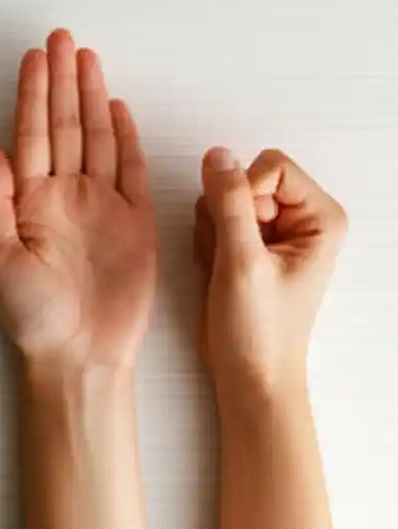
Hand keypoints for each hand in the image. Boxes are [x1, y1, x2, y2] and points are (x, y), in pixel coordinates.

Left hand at [0, 29, 157, 372]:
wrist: (79, 355)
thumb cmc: (33, 318)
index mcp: (29, 203)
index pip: (31, 134)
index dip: (32, 94)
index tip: (34, 57)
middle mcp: (64, 197)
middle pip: (64, 124)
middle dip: (62, 80)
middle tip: (61, 39)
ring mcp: (100, 207)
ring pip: (97, 138)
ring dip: (91, 97)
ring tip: (86, 58)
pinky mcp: (134, 223)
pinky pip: (132, 171)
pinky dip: (127, 138)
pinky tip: (118, 109)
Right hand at [194, 147, 346, 400]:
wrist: (249, 373)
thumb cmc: (259, 329)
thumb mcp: (242, 262)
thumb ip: (229, 204)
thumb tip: (217, 155)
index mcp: (320, 218)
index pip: (272, 165)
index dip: (245, 191)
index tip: (242, 233)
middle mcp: (301, 219)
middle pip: (245, 179)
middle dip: (226, 215)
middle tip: (232, 256)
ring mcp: (273, 231)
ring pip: (224, 198)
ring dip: (213, 231)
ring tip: (225, 268)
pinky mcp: (249, 244)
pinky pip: (215, 219)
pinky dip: (208, 243)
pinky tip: (217, 271)